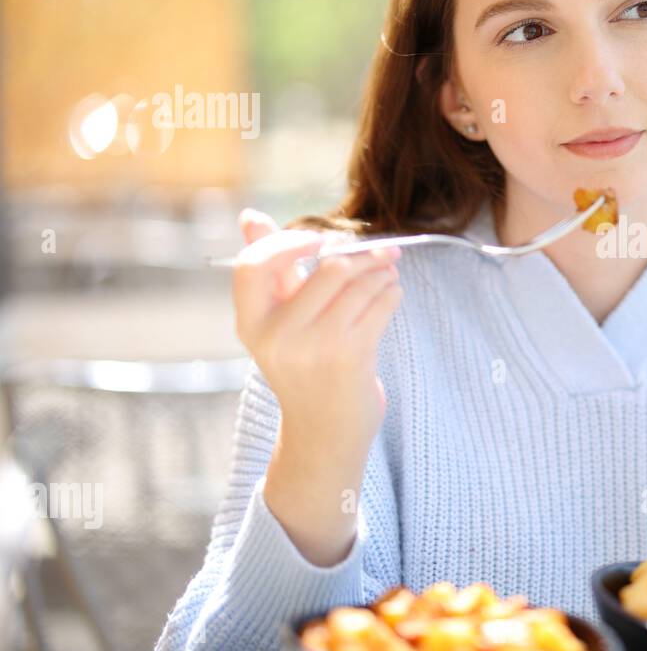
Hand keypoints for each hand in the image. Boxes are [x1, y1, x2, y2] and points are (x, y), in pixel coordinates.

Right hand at [231, 208, 402, 564]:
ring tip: (389, 272)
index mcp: (251, 324)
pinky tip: (392, 293)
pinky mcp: (351, 357)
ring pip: (358, 282)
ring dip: (382, 271)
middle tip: (382, 252)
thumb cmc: (304, 366)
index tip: (320, 238)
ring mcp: (315, 347)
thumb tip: (250, 216)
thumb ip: (269, 270)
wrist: (325, 433)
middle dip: (361, 255)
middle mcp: (277, 336)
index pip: (253, 265)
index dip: (288, 242)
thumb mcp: (278, 322)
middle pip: (326, 268)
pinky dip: (392, 291)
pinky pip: (379, 303)